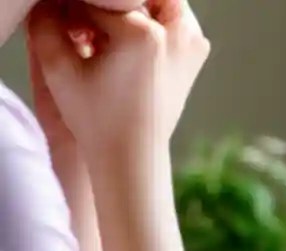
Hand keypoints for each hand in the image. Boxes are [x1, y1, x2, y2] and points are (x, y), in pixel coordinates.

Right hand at [26, 0, 209, 164]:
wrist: (133, 156)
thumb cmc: (97, 118)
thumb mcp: (59, 68)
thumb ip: (45, 21)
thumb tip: (52, 3)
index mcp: (144, 34)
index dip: (74, 11)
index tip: (68, 28)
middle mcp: (178, 34)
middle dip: (108, 5)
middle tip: (89, 31)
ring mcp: (193, 44)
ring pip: (156, 2)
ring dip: (129, 10)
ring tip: (105, 39)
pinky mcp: (196, 53)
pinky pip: (170, 20)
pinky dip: (147, 23)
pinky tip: (122, 46)